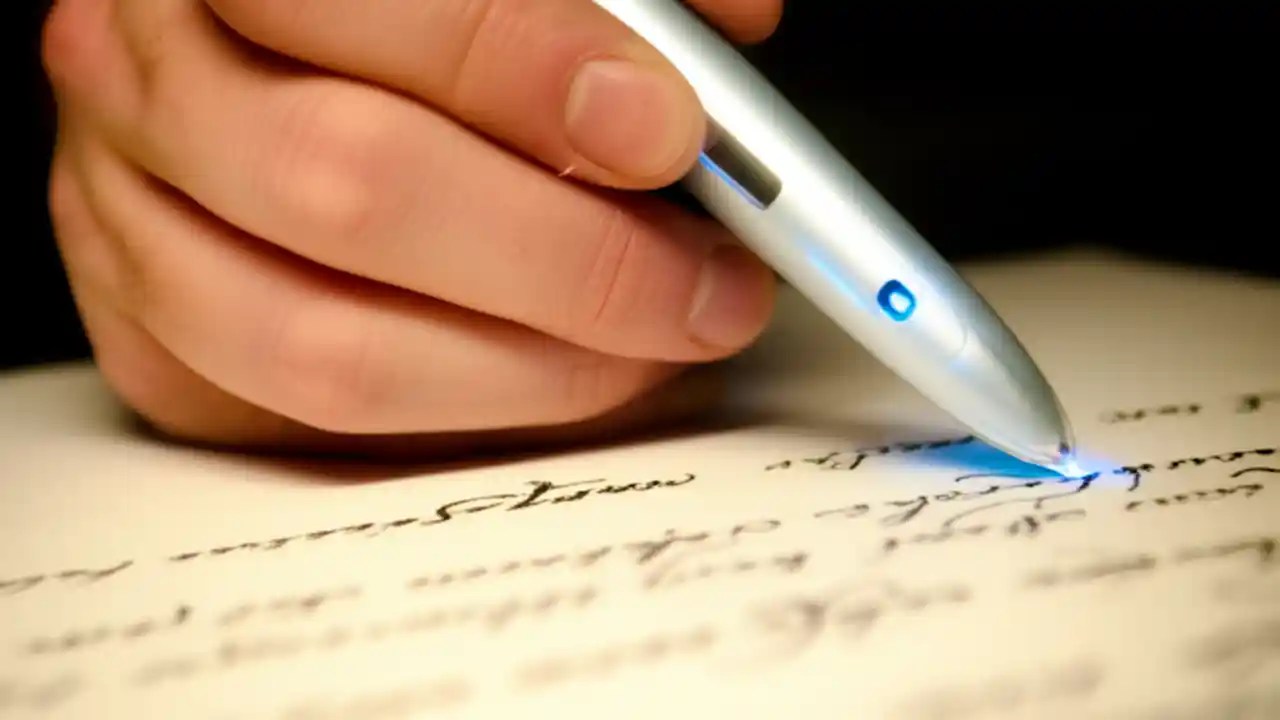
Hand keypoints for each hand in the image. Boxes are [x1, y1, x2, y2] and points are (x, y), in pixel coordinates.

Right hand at [41, 0, 780, 457]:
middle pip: (351, 184)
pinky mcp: (145, 332)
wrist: (233, 75)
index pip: (368, 3)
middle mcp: (155, 75)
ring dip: (525, 368)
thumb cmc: (390, 27)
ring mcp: (127, 214)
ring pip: (320, 340)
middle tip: (704, 287)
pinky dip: (456, 412)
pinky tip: (551, 375)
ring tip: (649, 349)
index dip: (529, 70)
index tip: (670, 135)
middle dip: (569, 258)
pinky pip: (298, 416)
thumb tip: (728, 33)